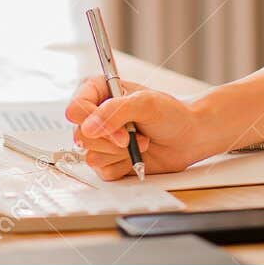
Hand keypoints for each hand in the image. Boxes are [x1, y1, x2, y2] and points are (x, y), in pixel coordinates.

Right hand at [64, 76, 208, 179]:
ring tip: (140, 142)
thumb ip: (115, 112)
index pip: (76, 108)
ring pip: (91, 156)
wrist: (188, 137)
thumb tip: (88, 128)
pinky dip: (123, 166)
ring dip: (120, 153)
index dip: (93, 122)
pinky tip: (137, 156)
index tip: (120, 131)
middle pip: (81, 136)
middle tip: (133, 136)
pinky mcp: (108, 161)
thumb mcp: (145, 103)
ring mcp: (101, 140)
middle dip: (112, 140)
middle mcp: (96, 117)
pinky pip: (103, 172)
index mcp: (98, 92)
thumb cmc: (170, 113)